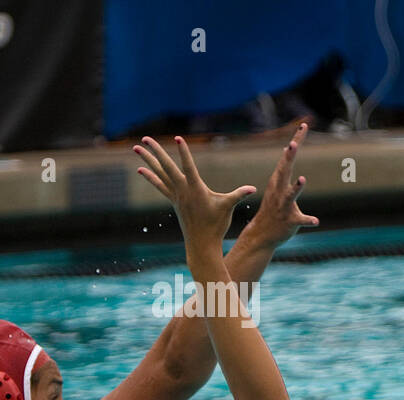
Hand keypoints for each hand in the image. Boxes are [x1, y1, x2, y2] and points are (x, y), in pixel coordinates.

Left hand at [134, 136, 255, 251]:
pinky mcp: (174, 201)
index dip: (184, 152)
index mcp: (196, 189)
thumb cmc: (216, 225)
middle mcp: (182, 190)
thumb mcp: (228, 207)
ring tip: (136, 148)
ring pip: (159, 174)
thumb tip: (253, 189)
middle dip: (156, 152)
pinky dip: (150, 176)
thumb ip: (239, 195)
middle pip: (166, 167)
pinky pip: (159, 185)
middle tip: (144, 138)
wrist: (202, 243)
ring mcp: (176, 195)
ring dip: (148, 160)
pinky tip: (141, 169)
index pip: (188, 166)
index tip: (178, 138)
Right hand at [245, 123, 319, 247]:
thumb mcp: (279, 189)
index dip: (296, 142)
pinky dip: (308, 220)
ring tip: (303, 179)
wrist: (262, 234)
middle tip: (293, 143)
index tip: (304, 125)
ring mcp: (284, 206)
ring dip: (296, 188)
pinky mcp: (290, 221)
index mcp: (278, 182)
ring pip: (290, 195)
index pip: (287, 158)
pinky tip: (316, 221)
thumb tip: (291, 155)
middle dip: (289, 158)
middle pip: (285, 171)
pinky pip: (300, 220)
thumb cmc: (274, 210)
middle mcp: (279, 191)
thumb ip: (287, 174)